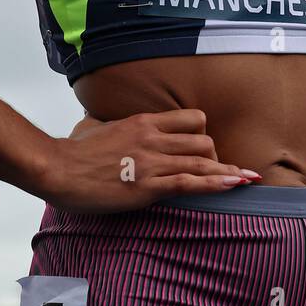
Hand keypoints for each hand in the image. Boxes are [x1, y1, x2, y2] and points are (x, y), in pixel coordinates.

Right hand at [37, 108, 260, 212]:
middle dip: (215, 156)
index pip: (190, 119)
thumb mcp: (94, 128)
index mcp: (142, 122)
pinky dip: (217, 183)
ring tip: (248, 179)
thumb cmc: (71, 151)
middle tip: (218, 171)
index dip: (203, 134)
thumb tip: (99, 125)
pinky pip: (191, 182)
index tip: (207, 148)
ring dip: (228, 171)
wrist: (57, 168)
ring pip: (203, 160)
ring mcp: (152, 162)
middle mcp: (153, 138)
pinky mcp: (148, 186)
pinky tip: (234, 185)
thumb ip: (107, 125)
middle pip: (203, 140)